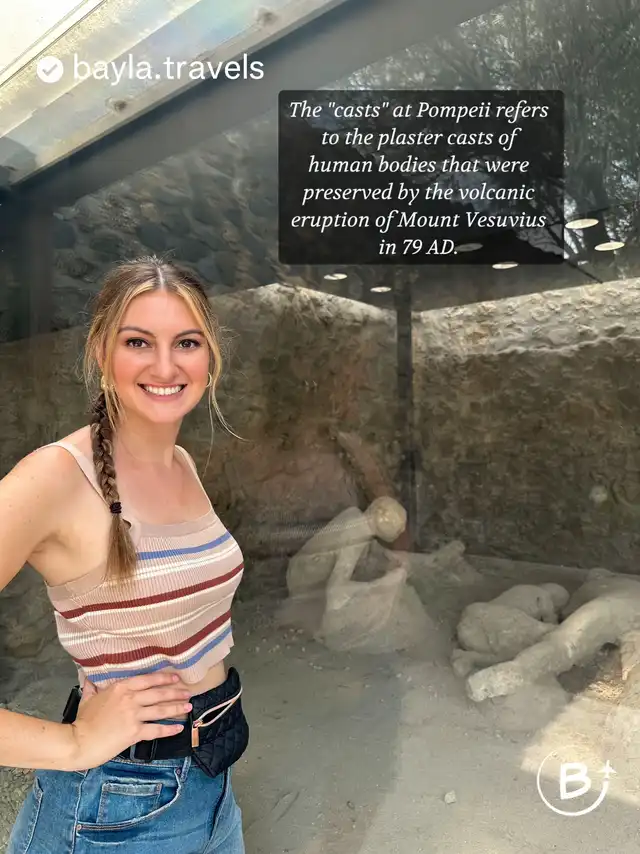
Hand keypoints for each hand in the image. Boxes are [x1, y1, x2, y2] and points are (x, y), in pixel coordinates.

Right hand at [69, 672, 192, 769]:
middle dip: (175, 692)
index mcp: (120, 688)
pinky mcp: (134, 732)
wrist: (78, 741)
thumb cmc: (82, 721)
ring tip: (188, 706)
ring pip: (160, 710)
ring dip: (176, 708)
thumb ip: (91, 687)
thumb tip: (88, 678)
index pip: (147, 680)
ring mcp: (133, 715)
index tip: (176, 677)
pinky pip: (156, 730)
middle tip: (188, 692)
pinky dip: (169, 729)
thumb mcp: (87, 698)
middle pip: (158, 693)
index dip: (164, 678)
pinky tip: (179, 728)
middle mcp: (130, 699)